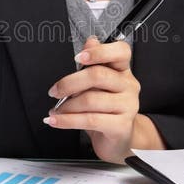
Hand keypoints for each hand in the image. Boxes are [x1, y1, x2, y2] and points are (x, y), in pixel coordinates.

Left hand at [45, 36, 140, 163]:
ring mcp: (128, 106)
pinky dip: (67, 120)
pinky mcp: (121, 126)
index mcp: (123, 71)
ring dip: (66, 106)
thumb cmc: (105, 110)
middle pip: (98, 75)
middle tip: (55, 91)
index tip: (79, 57)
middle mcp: (129, 86)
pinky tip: (56, 120)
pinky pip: (90, 120)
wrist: (117, 140)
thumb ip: (93, 64)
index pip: (121, 52)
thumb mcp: (97, 86)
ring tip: (56, 110)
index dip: (99, 52)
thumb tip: (90, 42)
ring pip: (90, 99)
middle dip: (69, 82)